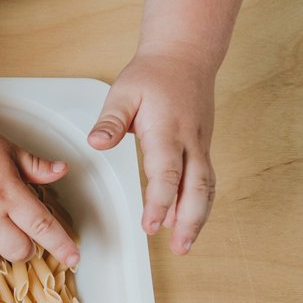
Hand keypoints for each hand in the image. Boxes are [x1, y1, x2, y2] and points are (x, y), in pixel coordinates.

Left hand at [88, 50, 218, 253]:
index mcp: (166, 130)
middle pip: (196, 186)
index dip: (161, 201)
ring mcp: (200, 144)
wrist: (186, 55)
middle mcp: (189, 140)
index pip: (166, 172)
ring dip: (198, 217)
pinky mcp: (202, 147)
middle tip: (179, 247)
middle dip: (189, 220)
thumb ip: (111, 121)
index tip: (151, 226)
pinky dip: (199, 204)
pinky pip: (205, 179)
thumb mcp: (123, 92)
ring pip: (206, 186)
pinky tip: (187, 222)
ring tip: (184, 245)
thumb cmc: (152, 75)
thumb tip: (96, 143)